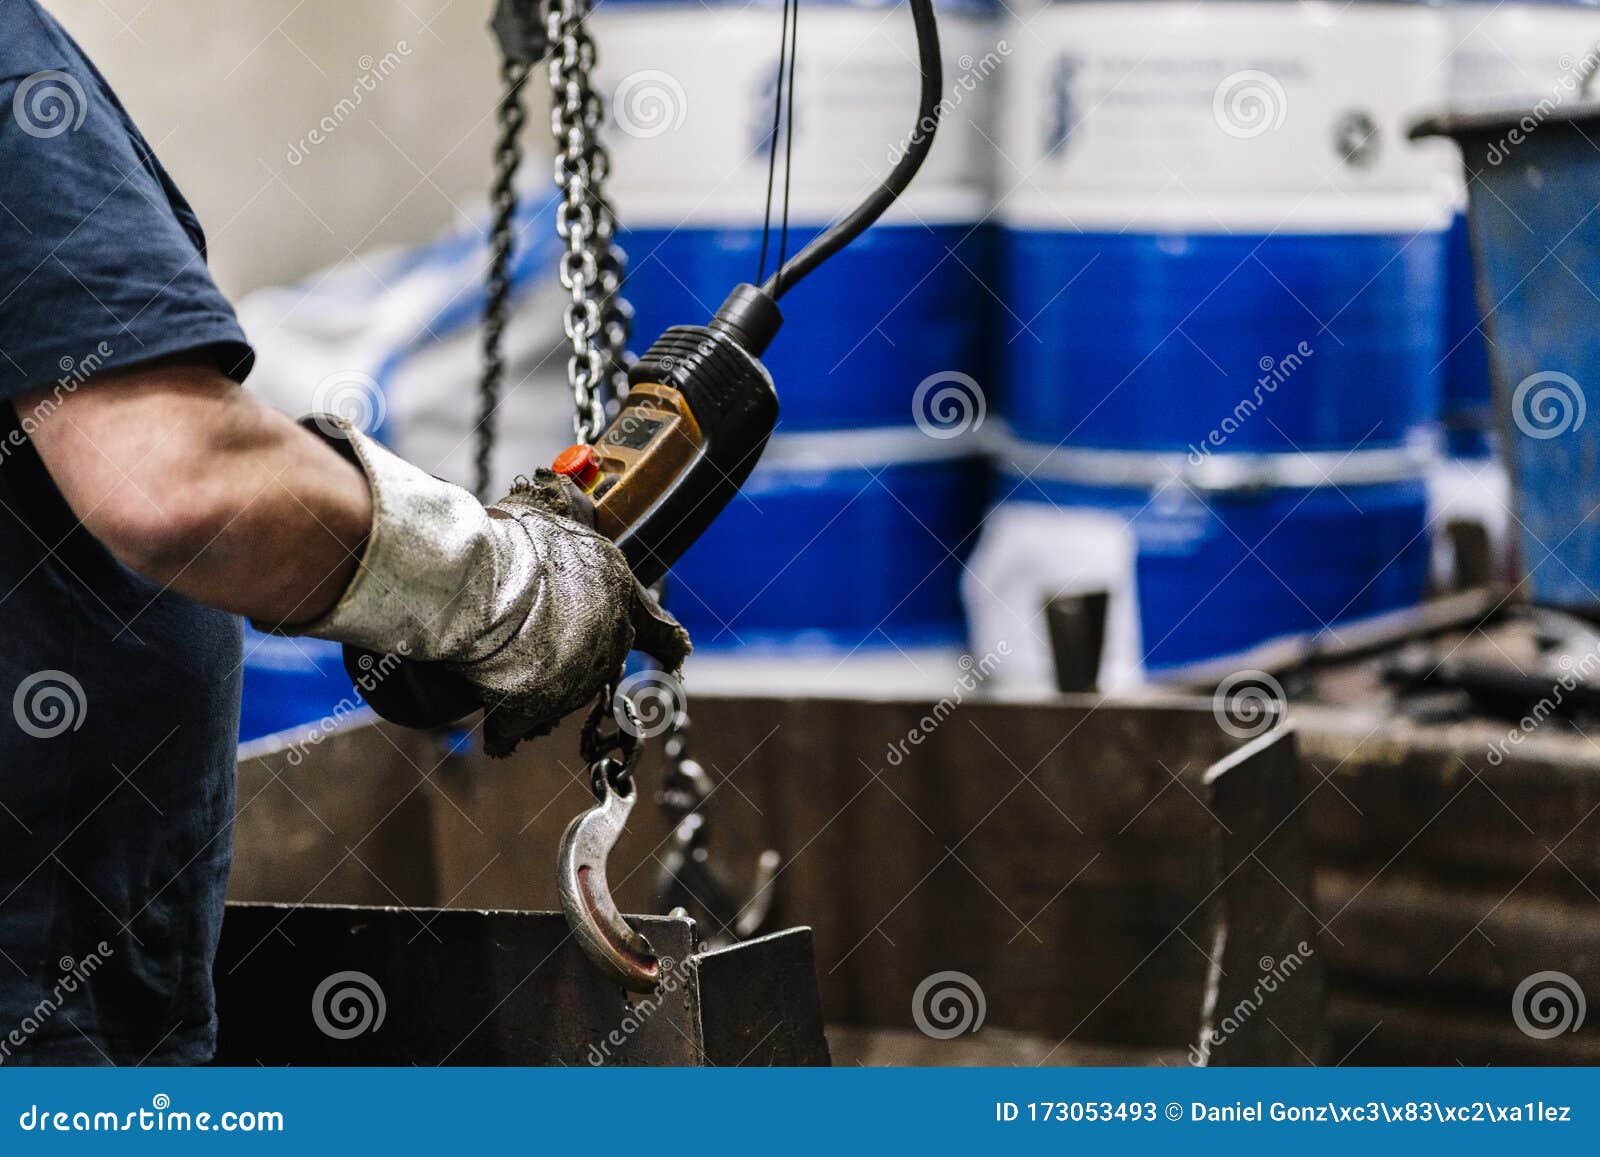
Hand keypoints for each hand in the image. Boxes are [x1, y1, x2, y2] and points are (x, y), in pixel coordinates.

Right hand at [275, 418, 688, 756]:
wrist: (480, 580)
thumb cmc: (509, 541)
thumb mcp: (552, 516)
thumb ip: (568, 523)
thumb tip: (567, 492)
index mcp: (619, 589)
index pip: (659, 626)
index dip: (667, 642)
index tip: (679, 654)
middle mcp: (610, 635)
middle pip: (601, 657)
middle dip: (571, 654)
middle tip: (533, 643)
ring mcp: (579, 674)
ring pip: (560, 689)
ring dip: (533, 682)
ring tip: (497, 660)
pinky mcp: (541, 704)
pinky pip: (519, 725)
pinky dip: (504, 728)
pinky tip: (495, 729)